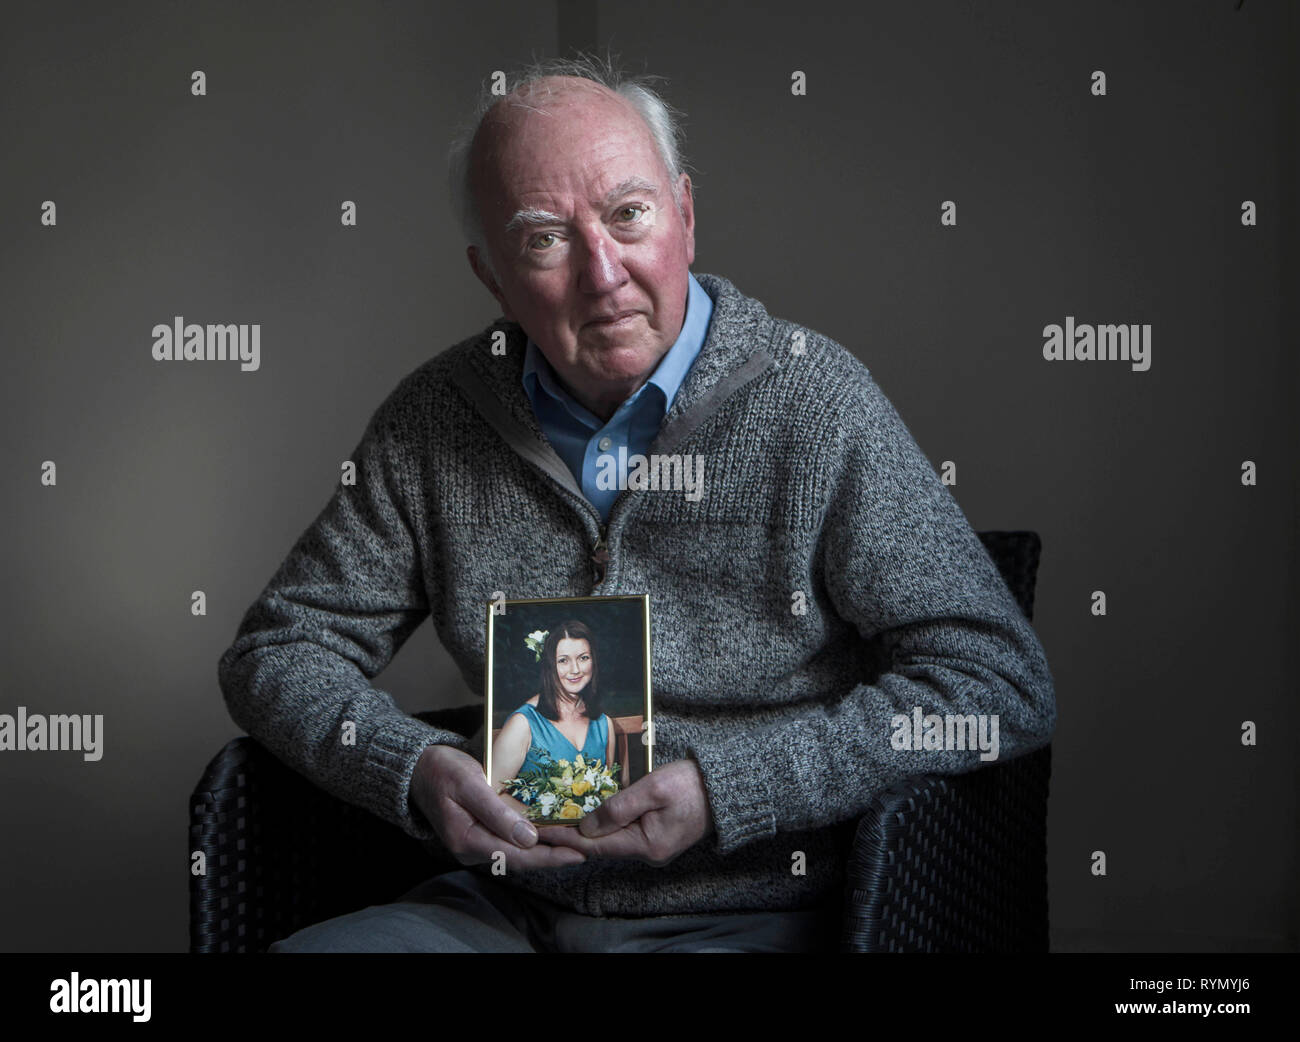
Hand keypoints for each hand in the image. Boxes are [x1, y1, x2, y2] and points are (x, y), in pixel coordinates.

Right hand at [410, 744, 585, 870]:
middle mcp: (471, 849)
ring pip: (516, 853)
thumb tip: (528, 839)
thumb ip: (496, 812)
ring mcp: (474, 844)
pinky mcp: (478, 835)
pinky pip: (508, 843)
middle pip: (519, 859)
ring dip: (545, 850)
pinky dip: (531, 840)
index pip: (516, 855)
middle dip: (553, 856)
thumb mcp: (470, 784)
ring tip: (575, 845)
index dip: (549, 856)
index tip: (577, 854)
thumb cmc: (443, 771)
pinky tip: (550, 835)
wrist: (418, 770)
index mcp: (467, 839)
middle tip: (585, 851)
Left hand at [537, 759, 713, 866]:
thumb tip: (586, 828)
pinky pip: (624, 831)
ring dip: (587, 828)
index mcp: (647, 845)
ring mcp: (654, 845)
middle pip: (602, 845)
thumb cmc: (691, 784)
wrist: (725, 785)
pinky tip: (589, 813)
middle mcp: (649, 852)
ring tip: (558, 816)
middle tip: (542, 822)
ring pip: (612, 838)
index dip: (567, 837)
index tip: (541, 830)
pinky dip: (605, 823)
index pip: (596, 845)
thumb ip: (618, 808)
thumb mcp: (652, 789)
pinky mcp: (657, 834)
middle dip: (572, 834)